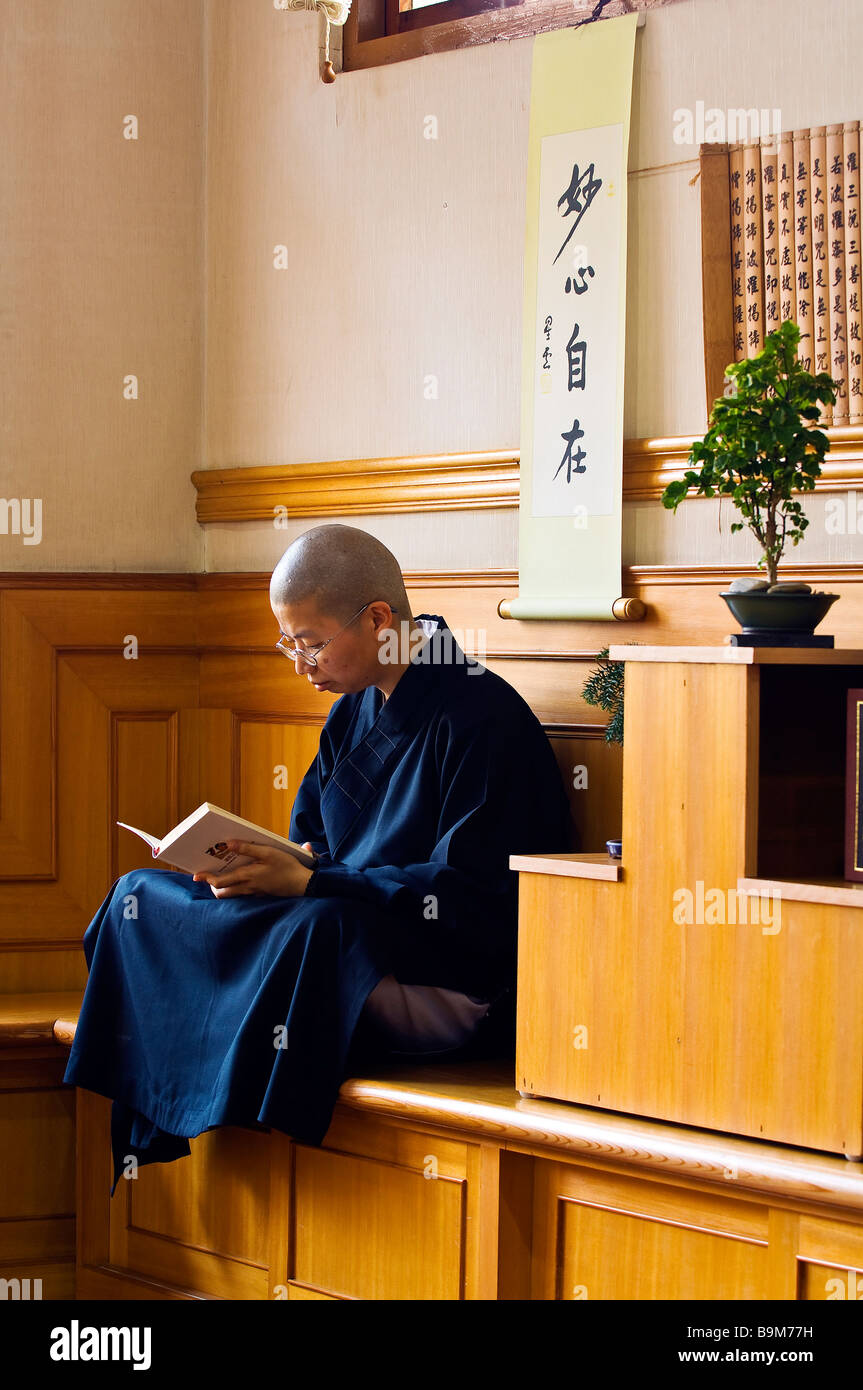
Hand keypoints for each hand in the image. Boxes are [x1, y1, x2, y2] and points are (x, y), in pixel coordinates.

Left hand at [193, 840, 314, 897]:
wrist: (302, 884)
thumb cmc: (286, 866)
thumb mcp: (268, 852)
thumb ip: (247, 848)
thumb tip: (228, 843)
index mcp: (247, 876)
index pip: (219, 882)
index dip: (206, 879)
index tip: (196, 875)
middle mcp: (247, 887)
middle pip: (222, 893)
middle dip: (212, 886)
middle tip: (208, 876)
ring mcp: (254, 892)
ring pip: (231, 895)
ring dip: (223, 888)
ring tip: (221, 877)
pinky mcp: (261, 893)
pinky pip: (242, 894)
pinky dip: (235, 888)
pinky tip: (239, 879)